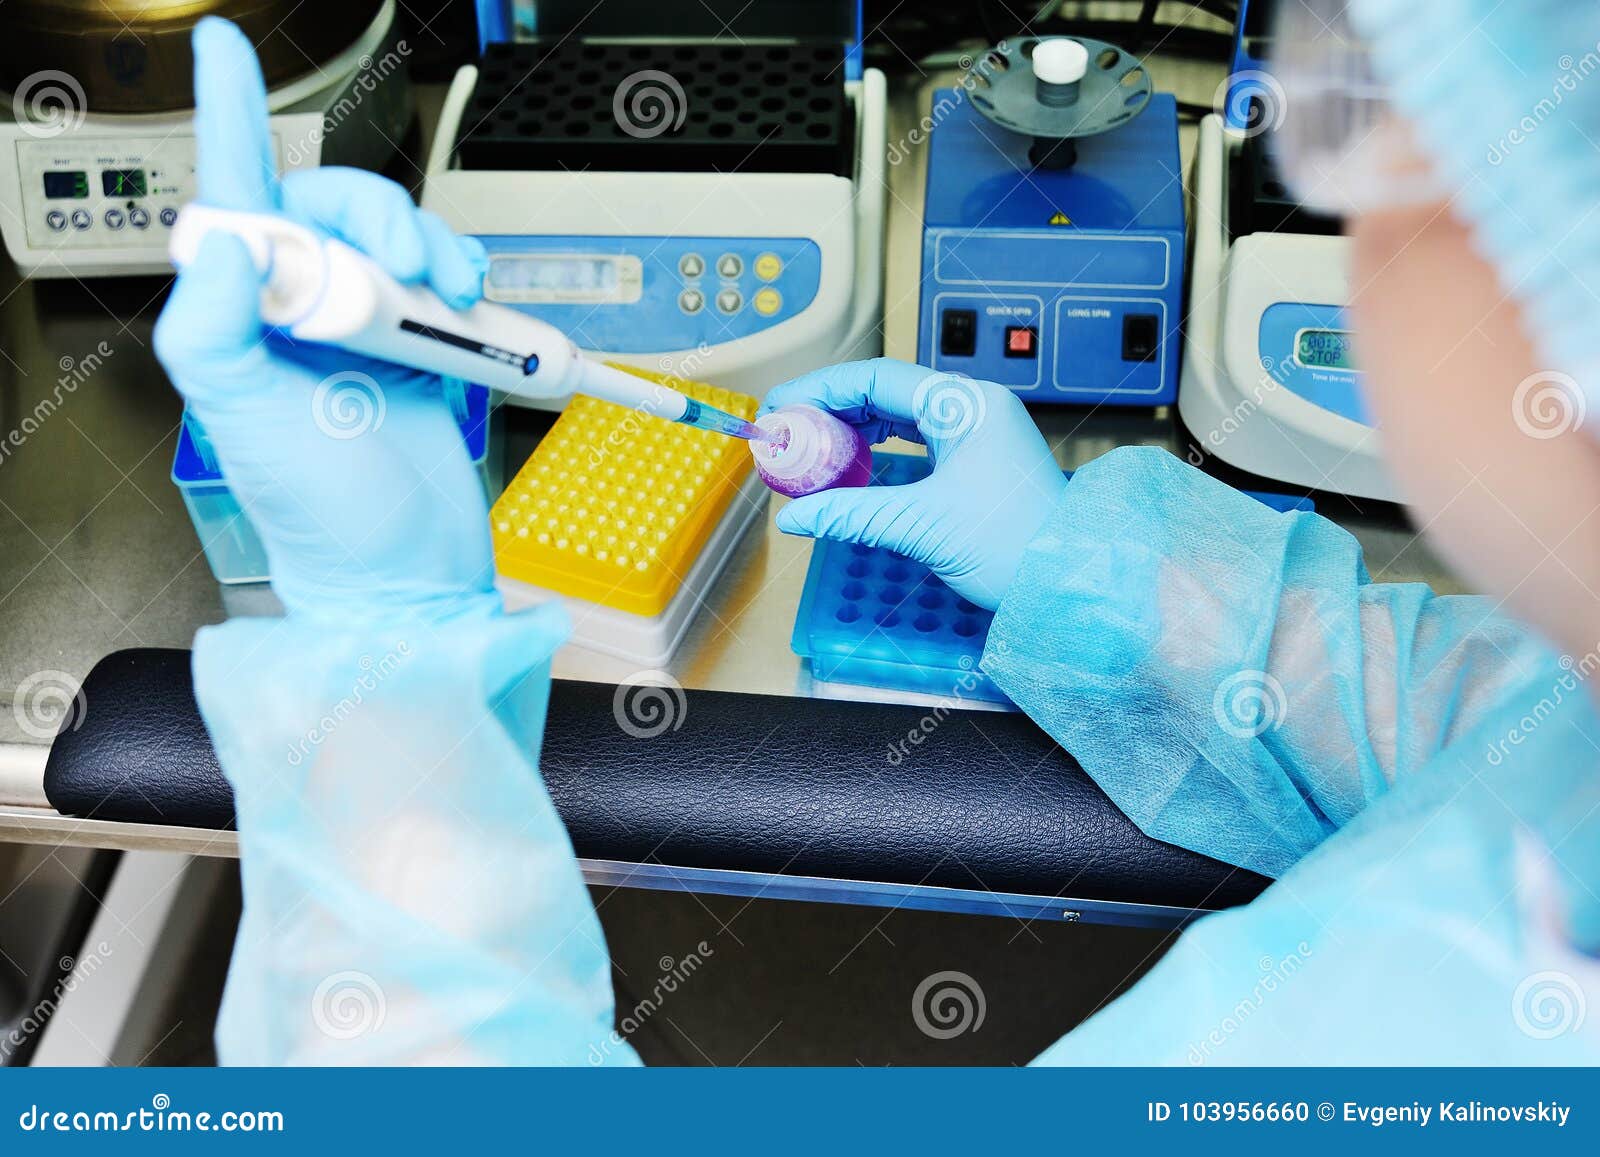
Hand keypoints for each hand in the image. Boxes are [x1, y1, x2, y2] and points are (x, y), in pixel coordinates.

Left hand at [154, 18, 492, 620]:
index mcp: (243, 321)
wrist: (412, 571)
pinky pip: (444, 278)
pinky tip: (470, 306)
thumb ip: (211, 330)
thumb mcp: (246, 424)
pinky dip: (465, 277)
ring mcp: (366, 328)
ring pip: (395, 238)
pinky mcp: (423, 346)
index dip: (228, 119)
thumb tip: (224, 247)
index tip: (222, 49)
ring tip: (448, 295)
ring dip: (430, 247)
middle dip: (376, 217)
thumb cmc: (324, 518)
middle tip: (406, 273)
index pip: (231, 201)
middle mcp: (300, 314)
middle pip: (331, 209)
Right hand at [762, 358, 1066, 609]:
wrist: (1069, 581)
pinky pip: (916, 440)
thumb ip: (851, 515)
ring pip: (898, 414)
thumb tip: (794, 517)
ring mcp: (977, 430)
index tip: (780, 407)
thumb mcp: (922, 527)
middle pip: (884, 391)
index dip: (820, 389)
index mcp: (966, 405)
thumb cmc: (1015, 547)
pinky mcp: (976, 457)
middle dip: (831, 409)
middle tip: (787, 431)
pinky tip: (849, 467)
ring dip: (853, 430)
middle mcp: (972, 407)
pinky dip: (879, 451)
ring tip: (811, 450)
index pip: (876, 377)